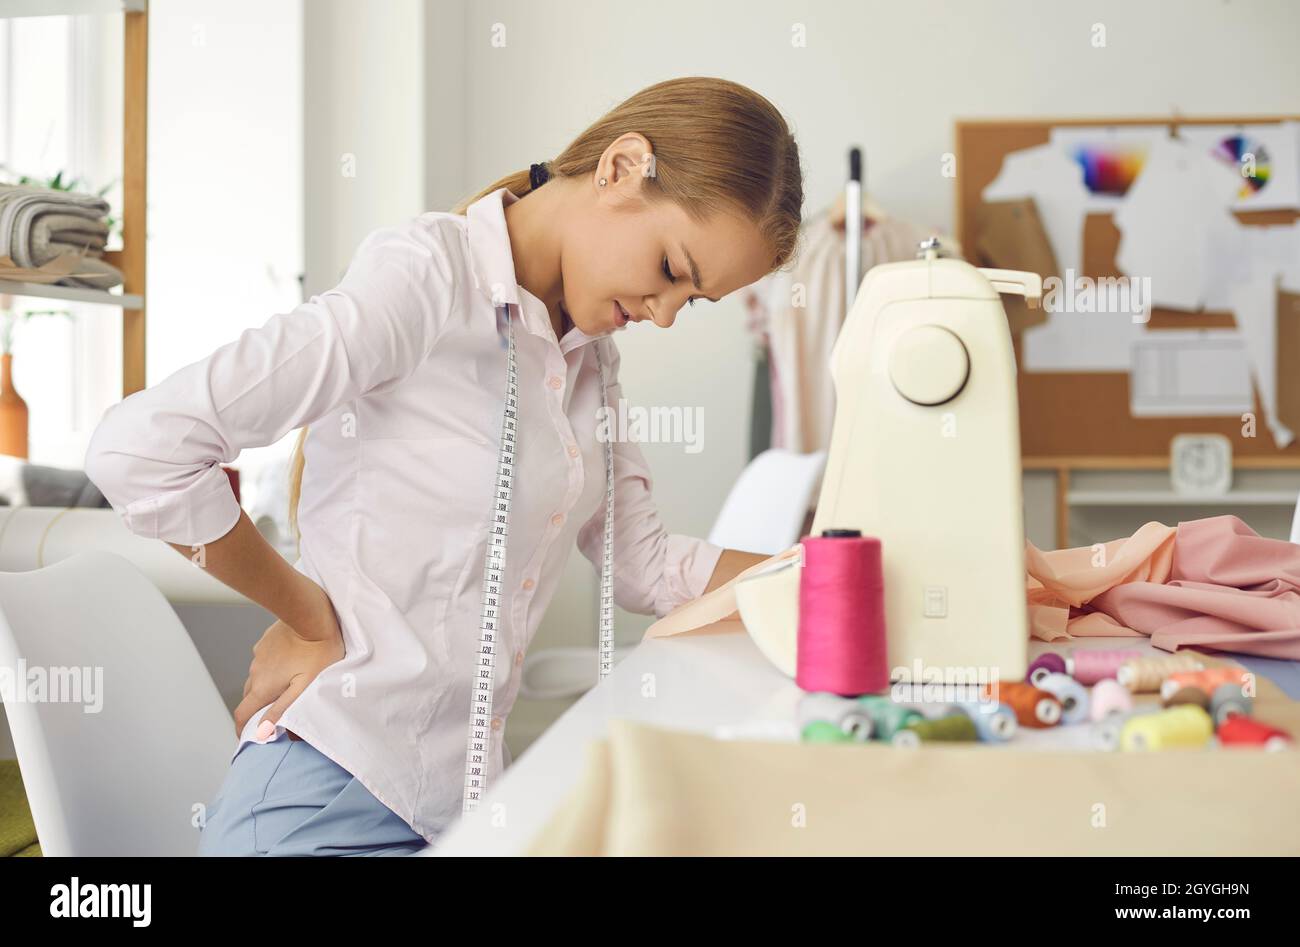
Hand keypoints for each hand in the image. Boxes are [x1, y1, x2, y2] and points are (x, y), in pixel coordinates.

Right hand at [233, 587, 343, 738]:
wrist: (311, 615)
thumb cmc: (316, 652)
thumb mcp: (304, 687)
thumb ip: (282, 710)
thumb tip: (262, 732)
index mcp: (263, 687)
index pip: (242, 714)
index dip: (241, 729)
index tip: (245, 736)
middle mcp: (255, 672)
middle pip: (249, 697)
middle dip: (257, 708)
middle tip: (273, 713)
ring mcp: (258, 655)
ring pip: (257, 678)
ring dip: (265, 686)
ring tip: (284, 688)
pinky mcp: (265, 642)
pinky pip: (264, 661)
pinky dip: (270, 668)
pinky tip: (288, 664)